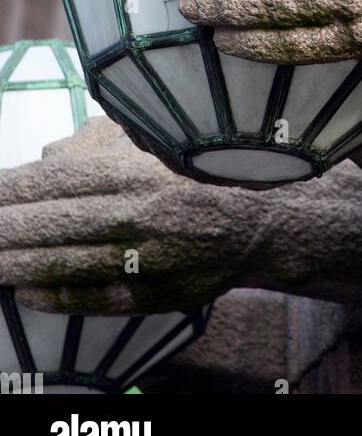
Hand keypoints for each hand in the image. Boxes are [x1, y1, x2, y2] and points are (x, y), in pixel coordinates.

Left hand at [0, 118, 268, 312]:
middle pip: (52, 224)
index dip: (12, 189)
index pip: (55, 181)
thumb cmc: (202, 170)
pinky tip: (25, 290)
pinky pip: (94, 298)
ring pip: (65, 264)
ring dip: (17, 265)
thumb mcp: (157, 138)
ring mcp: (145, 257)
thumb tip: (48, 155)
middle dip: (5, 228)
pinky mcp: (154, 294)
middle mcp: (137, 213)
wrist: (263, 219)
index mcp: (135, 168)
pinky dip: (55, 296)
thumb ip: (100, 141)